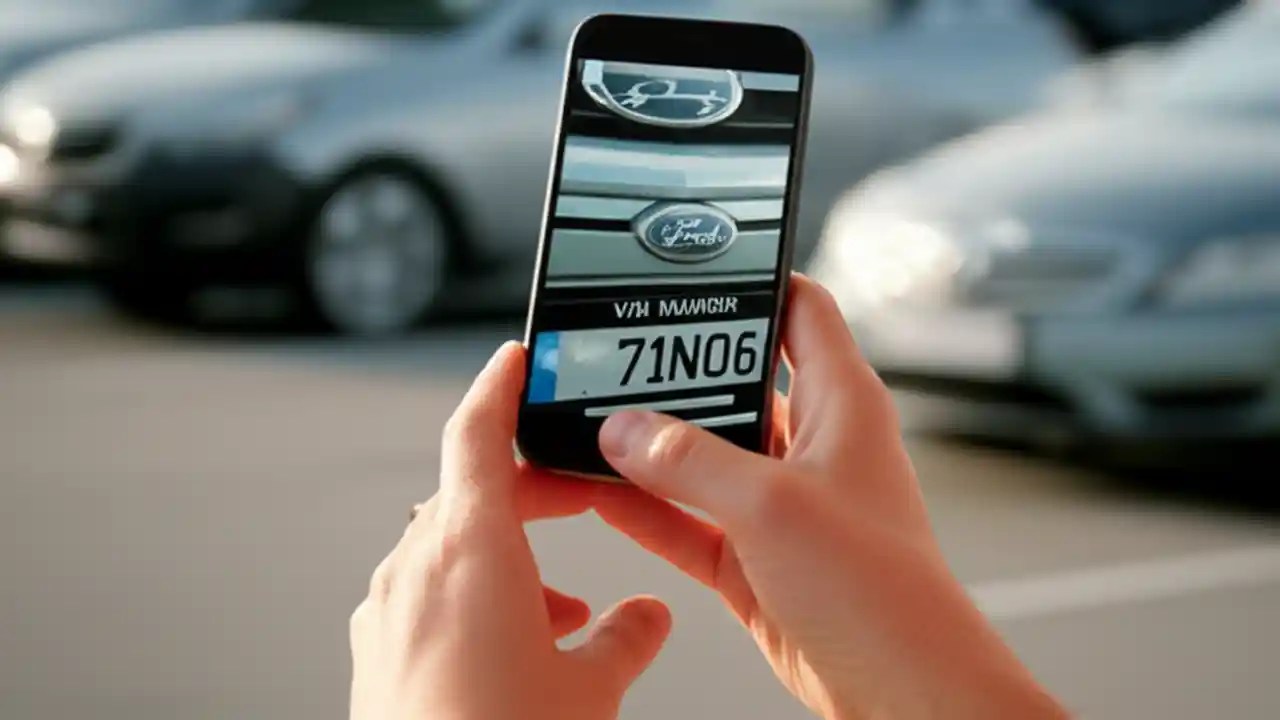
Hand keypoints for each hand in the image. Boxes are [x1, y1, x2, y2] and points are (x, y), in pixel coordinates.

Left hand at [350, 342, 671, 719]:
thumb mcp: (588, 689)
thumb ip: (625, 638)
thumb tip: (646, 616)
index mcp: (468, 549)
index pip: (475, 433)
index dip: (498, 386)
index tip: (514, 358)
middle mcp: (415, 567)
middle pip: (471, 490)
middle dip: (533, 492)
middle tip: (580, 500)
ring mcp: (387, 609)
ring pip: (451, 546)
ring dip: (508, 554)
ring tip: (562, 607)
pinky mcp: (377, 651)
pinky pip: (427, 593)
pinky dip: (473, 595)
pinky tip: (512, 647)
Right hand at [593, 275, 1065, 719]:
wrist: (899, 688)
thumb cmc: (880, 591)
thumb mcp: (773, 506)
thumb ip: (690, 463)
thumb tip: (626, 431)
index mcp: (841, 403)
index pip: (801, 310)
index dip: (754, 280)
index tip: (695, 268)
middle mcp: (812, 444)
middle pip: (734, 383)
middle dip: (675, 372)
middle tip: (616, 354)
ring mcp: (780, 502)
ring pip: (702, 456)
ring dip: (650, 446)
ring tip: (591, 422)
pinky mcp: (753, 555)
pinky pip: (687, 517)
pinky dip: (646, 507)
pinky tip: (600, 491)